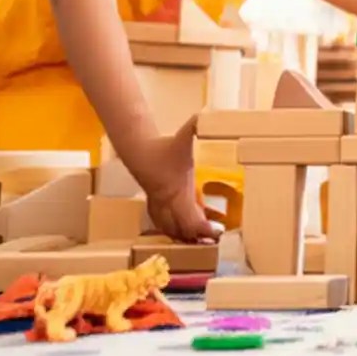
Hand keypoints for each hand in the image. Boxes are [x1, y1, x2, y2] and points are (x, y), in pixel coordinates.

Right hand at [123, 116, 215, 242]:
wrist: (138, 150)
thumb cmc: (165, 146)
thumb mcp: (184, 135)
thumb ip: (196, 126)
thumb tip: (205, 116)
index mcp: (176, 193)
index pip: (190, 219)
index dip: (204, 229)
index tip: (218, 231)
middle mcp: (167, 204)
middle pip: (182, 231)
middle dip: (198, 238)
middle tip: (216, 239)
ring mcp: (160, 207)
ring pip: (172, 231)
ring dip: (187, 237)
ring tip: (206, 239)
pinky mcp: (156, 206)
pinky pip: (165, 226)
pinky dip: (177, 231)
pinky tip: (190, 232)